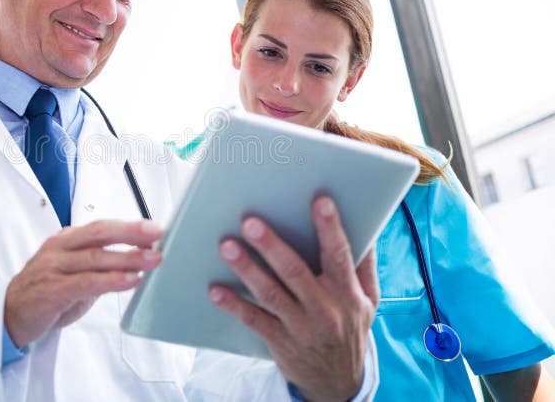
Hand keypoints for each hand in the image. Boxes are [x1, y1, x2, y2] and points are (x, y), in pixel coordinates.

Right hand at [4, 219, 162, 346]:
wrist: (8, 315)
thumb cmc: (45, 292)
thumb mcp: (73, 272)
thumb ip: (99, 266)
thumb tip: (136, 261)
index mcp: (65, 239)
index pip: (101, 227)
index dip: (129, 226)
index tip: (155, 229)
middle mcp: (59, 248)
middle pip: (99, 233)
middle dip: (131, 232)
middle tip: (158, 234)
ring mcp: (54, 268)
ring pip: (96, 257)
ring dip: (128, 258)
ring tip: (152, 260)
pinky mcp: (51, 290)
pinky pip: (86, 282)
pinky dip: (111, 280)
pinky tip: (129, 280)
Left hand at [209, 196, 379, 400]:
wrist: (338, 382)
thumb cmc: (350, 328)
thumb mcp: (369, 300)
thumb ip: (364, 265)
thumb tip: (368, 228)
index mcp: (347, 293)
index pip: (339, 255)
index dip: (330, 228)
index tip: (320, 202)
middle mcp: (324, 308)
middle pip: (295, 272)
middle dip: (271, 245)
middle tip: (251, 222)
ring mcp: (300, 326)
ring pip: (270, 294)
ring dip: (247, 269)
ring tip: (227, 247)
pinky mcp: (279, 341)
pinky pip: (253, 320)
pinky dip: (233, 305)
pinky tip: (216, 290)